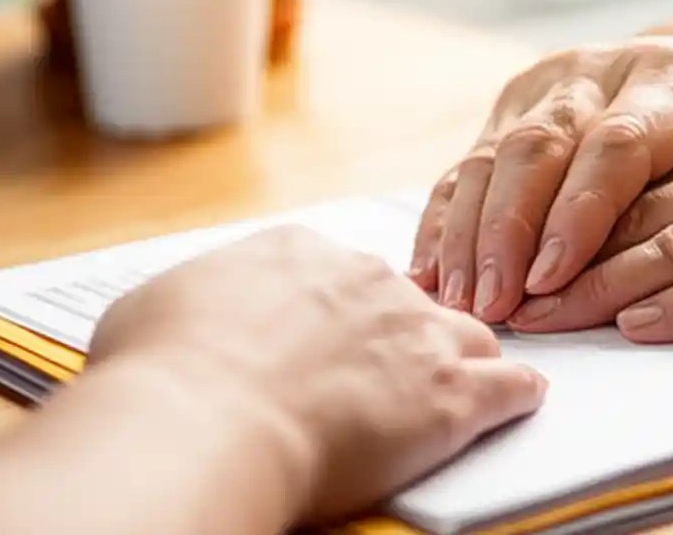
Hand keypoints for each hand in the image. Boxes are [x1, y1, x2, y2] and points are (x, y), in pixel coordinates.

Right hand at [89, 226, 546, 522]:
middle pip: (413, 301)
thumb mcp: (153, 306)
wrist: (204, 420)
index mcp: (302, 252)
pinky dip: (516, 395)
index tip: (341, 334)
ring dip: (469, 358)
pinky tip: (519, 401)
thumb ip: (193, 299)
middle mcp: (371, 280)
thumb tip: (187, 313)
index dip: (345, 311)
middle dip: (408, 332)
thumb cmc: (163, 371)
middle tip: (398, 365)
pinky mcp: (451, 395)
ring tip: (468, 380)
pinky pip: (510, 387)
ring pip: (471, 335)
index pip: (345, 274)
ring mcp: (418, 334)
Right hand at [409, 34, 672, 323]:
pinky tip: (429, 273)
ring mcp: (541, 88)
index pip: (615, 145)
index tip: (551, 278)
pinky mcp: (504, 111)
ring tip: (461, 300)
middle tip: (496, 303)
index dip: (580, 212)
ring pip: (492, 158)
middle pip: (539, 149)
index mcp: (670, 77)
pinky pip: (465, 167)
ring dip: (469, 236)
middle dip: (509, 232)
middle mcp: (594, 72)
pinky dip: (443, 223)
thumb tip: (665, 277)